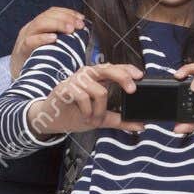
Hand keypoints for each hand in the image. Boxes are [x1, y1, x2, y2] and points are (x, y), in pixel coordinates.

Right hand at [10, 7, 86, 77]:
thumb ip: (63, 40)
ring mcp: (24, 38)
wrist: (21, 81)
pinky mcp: (21, 51)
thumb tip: (83, 35)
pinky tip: (54, 39)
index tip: (81, 18)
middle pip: (47, 16)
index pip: (52, 12)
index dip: (67, 12)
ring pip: (39, 24)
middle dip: (65, 18)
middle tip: (79, 25)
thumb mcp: (51, 48)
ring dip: (57, 24)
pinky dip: (43, 38)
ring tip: (70, 30)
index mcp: (38, 26)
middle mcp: (30, 29)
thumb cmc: (40, 64)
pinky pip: (31, 41)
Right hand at [26, 63, 143, 138]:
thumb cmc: (75, 113)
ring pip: (100, 91)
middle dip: (123, 78)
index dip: (127, 70)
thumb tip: (140, 125)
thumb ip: (120, 120)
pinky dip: (87, 111)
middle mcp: (87, 74)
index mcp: (97, 77)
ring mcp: (75, 79)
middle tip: (132, 90)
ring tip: (92, 118)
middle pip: (108, 69)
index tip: (140, 76)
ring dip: (99, 111)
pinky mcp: (65, 87)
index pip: (114, 68)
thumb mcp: (101, 118)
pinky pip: (84, 98)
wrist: (53, 120)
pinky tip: (83, 115)